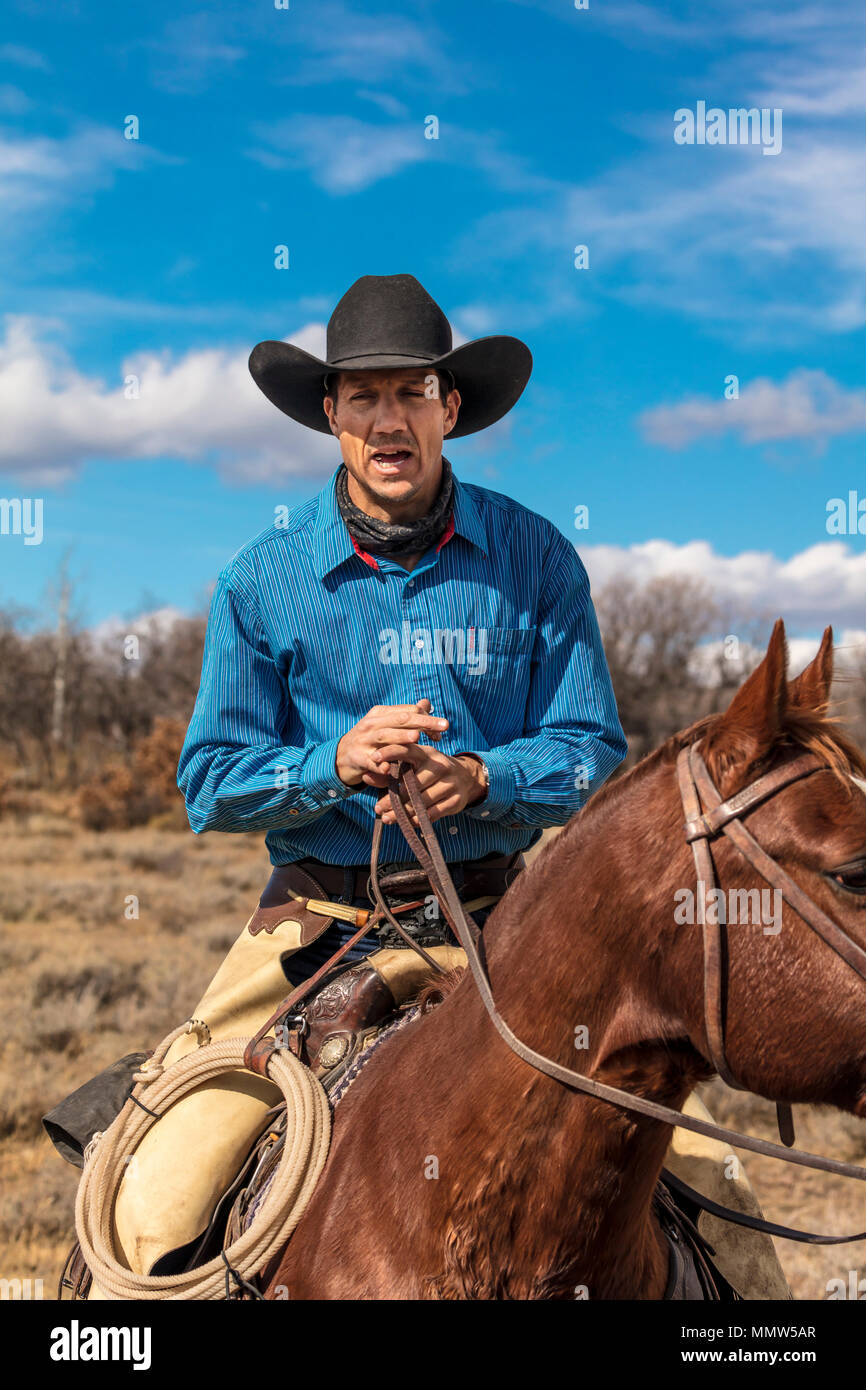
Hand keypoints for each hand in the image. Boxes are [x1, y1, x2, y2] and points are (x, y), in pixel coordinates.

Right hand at [335, 698, 448, 786]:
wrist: (341, 756)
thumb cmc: (370, 740)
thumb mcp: (385, 724)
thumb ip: (406, 715)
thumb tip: (427, 703)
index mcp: (380, 714)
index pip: (408, 711)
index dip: (428, 718)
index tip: (443, 730)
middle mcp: (372, 724)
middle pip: (401, 720)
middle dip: (424, 722)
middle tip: (445, 726)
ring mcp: (364, 741)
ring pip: (385, 737)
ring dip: (401, 737)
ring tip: (416, 738)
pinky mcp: (358, 759)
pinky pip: (370, 762)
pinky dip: (379, 765)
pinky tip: (389, 769)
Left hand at [371, 744, 485, 824]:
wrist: (465, 778)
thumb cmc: (428, 772)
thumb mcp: (413, 766)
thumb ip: (388, 772)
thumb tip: (365, 776)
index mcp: (426, 753)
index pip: (407, 749)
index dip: (390, 752)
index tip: (374, 758)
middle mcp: (440, 765)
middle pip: (412, 784)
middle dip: (393, 798)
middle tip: (378, 808)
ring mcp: (450, 783)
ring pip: (421, 801)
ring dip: (403, 812)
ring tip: (387, 818)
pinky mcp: (456, 800)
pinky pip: (432, 813)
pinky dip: (417, 819)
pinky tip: (406, 822)